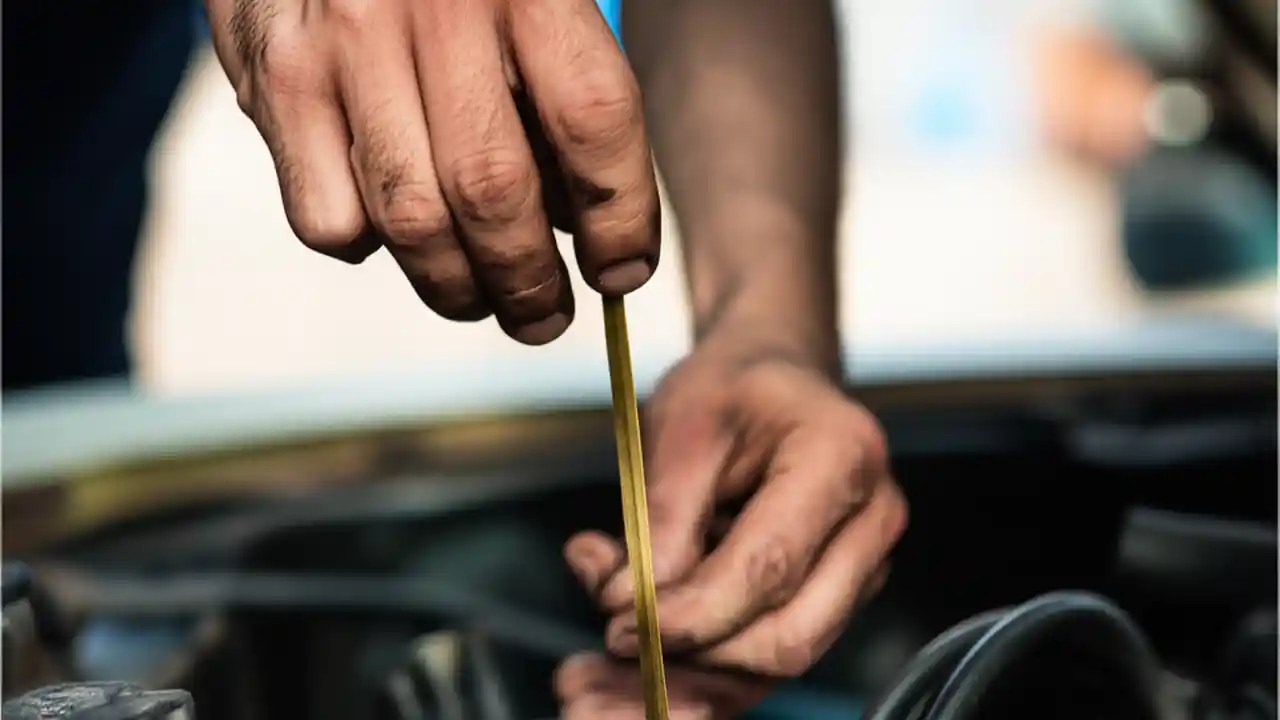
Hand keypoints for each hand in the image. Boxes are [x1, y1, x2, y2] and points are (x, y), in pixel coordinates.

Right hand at [204, 0, 659, 343]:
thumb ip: (565, 89)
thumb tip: (581, 228)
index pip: (595, 121)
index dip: (622, 220)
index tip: (622, 273)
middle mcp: (429, 5)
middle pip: (496, 192)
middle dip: (532, 285)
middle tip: (547, 318)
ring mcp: (340, 46)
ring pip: (411, 222)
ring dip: (458, 290)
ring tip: (485, 302)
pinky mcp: (274, 84)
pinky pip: (329, 218)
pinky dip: (370, 248)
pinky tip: (391, 224)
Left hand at [561, 329, 906, 713]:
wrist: (771, 374)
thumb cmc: (733, 385)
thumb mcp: (683, 422)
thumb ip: (663, 514)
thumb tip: (632, 600)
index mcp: (841, 458)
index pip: (768, 567)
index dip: (690, 612)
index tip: (619, 622)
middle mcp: (869, 522)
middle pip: (786, 634)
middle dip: (691, 659)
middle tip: (607, 645)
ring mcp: (860, 567)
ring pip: (776, 661)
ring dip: (687, 680)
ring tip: (599, 672)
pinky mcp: (833, 598)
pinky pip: (765, 656)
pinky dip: (699, 674)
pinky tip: (631, 674)